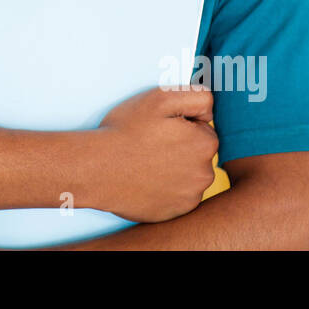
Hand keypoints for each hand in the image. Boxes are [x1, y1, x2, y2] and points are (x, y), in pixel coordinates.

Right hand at [86, 85, 218, 222]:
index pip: (203, 129)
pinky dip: (166, 189)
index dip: (181, 124)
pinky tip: (146, 180)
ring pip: (189, 176)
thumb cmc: (126, 131)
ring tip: (145, 163)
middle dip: (181, 147)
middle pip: (198, 154)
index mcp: (205, 144)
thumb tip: (211, 110)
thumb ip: (198, 96)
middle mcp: (205, 174)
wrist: (97, 169)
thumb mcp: (161, 98)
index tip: (160, 127)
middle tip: (150, 145)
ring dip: (174, 169)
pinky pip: (177, 196)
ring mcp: (190, 196)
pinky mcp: (176, 212)